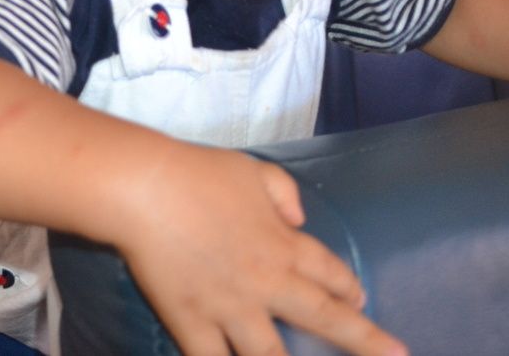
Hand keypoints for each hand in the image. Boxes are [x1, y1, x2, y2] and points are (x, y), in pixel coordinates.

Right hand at [115, 142, 406, 355]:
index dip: (349, 288)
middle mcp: (267, 283)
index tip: (359, 300)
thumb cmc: (196, 173)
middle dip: (363, 342)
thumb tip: (298, 218)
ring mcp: (231, 308)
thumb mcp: (251, 170)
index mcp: (283, 244)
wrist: (146, 188)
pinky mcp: (192, 322)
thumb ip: (283, 192)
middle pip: (325, 320)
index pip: (330, 272)